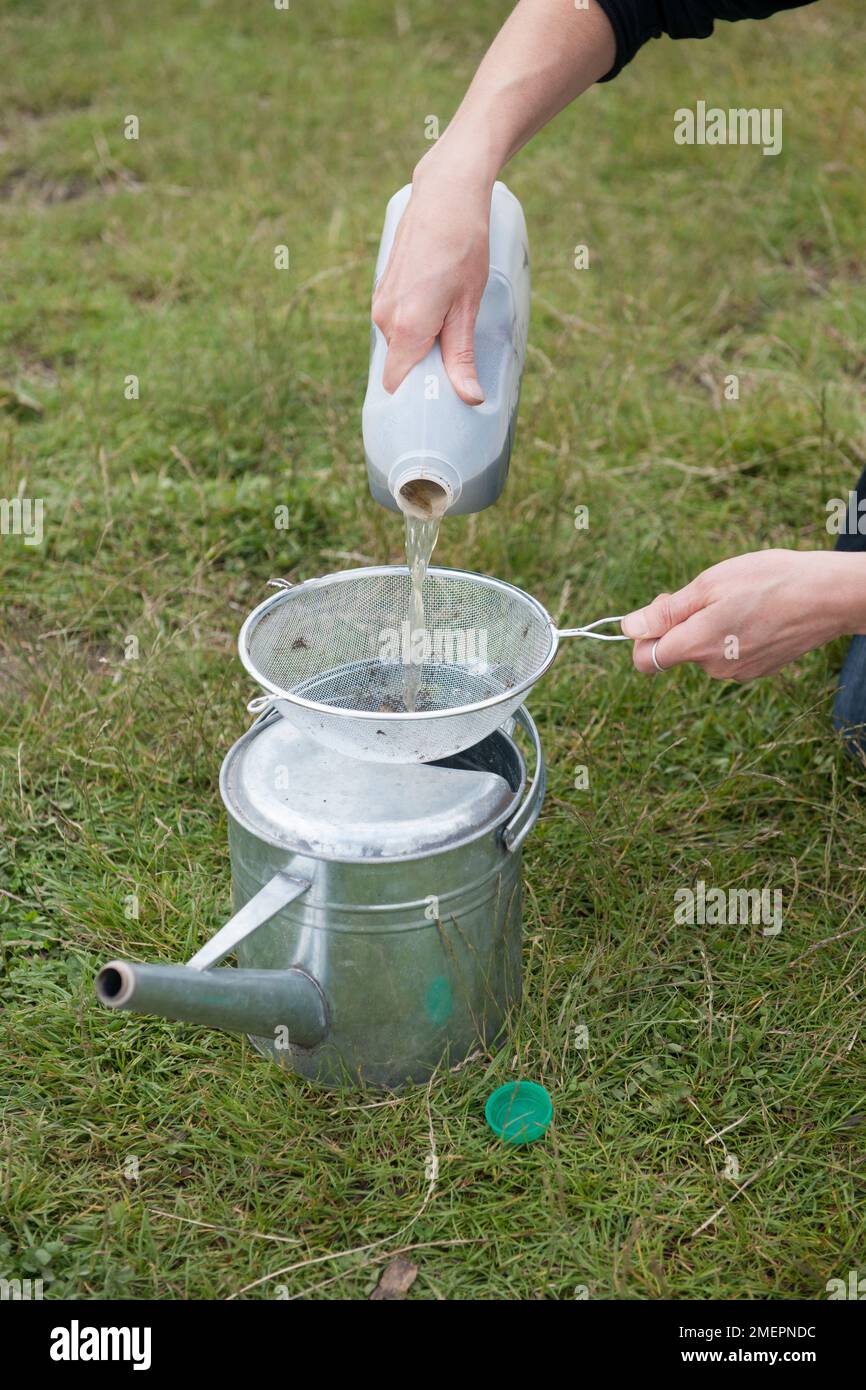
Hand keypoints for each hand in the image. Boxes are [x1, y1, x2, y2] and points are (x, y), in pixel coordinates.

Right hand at [371, 155, 490, 403]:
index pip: (398, 385)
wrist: (445, 195)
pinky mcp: (383, 289)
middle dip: (426, 372)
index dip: (417, 399)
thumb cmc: (463, 246)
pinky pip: (397, 324)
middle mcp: (384, 318)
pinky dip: (416, 327)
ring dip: (423, 346)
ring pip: (400, 344)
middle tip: (460, 366)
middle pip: (401, 366)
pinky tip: (441, 309)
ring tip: (454, 328)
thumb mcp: (468, 306)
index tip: (441, 404)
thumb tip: (469, 399)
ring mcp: (380, 302)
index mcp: (405, 328)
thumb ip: (462, 356)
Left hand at [620, 549, 862, 681]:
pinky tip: (755, 613)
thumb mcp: (710, 584)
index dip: (643, 637)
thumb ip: (666, 611)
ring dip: (708, 628)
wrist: (829, 597)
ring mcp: (739, 672)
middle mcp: (715, 667)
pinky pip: (729, 654)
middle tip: (706, 592)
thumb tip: (628, 628)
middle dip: (680, 624)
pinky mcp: (759, 670)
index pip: (645, 661)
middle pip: (676, 651)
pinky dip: (732, 635)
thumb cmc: (769, 581)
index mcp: (697, 645)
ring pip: (704, 651)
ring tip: (739, 600)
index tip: (659, 611)